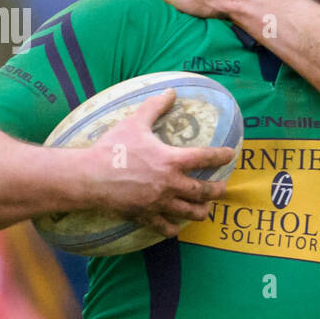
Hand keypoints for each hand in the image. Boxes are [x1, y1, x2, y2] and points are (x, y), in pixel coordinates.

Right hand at [84, 89, 232, 237]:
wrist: (89, 176)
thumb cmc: (112, 148)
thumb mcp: (134, 122)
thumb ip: (155, 106)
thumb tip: (171, 90)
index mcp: (171, 161)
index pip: (206, 158)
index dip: (222, 155)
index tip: (230, 154)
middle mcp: (170, 184)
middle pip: (205, 192)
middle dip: (218, 190)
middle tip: (222, 188)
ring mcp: (159, 203)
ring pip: (191, 213)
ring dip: (202, 210)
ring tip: (205, 207)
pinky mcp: (146, 216)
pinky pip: (167, 228)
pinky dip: (174, 228)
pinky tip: (177, 225)